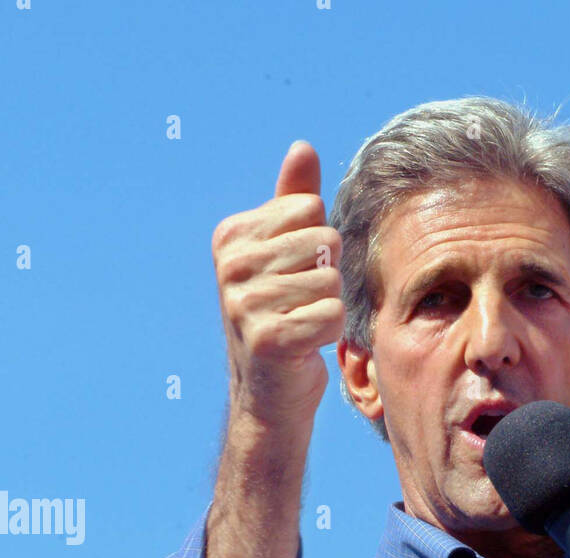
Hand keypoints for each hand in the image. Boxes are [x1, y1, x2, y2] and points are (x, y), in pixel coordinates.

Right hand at [211, 139, 344, 429]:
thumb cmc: (285, 313)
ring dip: (329, 307)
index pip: (311, 209)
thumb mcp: (287, 252)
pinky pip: (331, 316)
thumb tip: (303, 148)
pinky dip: (329, 334)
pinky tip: (305, 346)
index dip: (318, 244)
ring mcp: (244, 303)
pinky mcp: (267, 339)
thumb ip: (294, 200)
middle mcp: (231, 265)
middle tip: (301, 303)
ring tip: (302, 323)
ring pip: (331, 281)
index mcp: (232, 236)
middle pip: (325, 241)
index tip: (294, 274)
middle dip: (327, 275)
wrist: (270, 390)